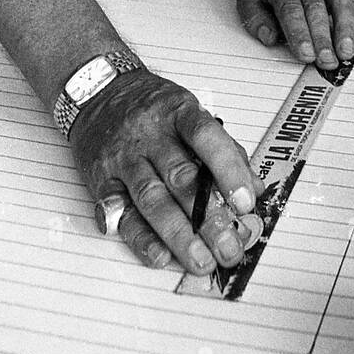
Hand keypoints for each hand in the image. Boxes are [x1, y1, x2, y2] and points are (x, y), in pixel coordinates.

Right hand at [70, 69, 258, 273]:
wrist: (98, 93)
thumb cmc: (152, 108)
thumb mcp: (190, 112)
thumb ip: (224, 149)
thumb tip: (255, 188)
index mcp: (178, 112)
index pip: (206, 138)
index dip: (228, 170)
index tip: (246, 203)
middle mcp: (149, 134)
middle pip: (180, 178)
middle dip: (208, 219)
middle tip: (229, 248)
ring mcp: (123, 158)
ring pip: (150, 199)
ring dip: (178, 236)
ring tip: (200, 260)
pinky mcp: (101, 180)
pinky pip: (118, 212)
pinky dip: (138, 237)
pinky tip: (158, 255)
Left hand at [238, 0, 353, 68]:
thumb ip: (254, 18)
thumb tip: (268, 38)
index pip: (291, 9)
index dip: (299, 33)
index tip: (306, 53)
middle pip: (316, 10)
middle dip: (323, 38)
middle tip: (326, 60)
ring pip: (338, 3)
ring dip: (344, 29)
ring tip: (346, 52)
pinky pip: (348, 2)